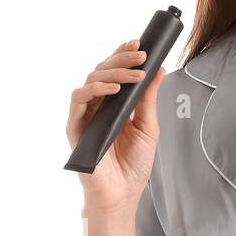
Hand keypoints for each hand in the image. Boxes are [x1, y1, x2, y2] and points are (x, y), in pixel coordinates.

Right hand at [67, 38, 164, 217]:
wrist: (123, 192)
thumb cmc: (134, 163)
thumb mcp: (148, 126)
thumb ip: (149, 99)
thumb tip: (159, 69)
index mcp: (115, 104)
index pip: (115, 71)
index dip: (124, 54)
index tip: (140, 42)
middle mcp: (98, 105)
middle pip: (103, 70)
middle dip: (122, 58)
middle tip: (141, 53)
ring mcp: (85, 115)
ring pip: (91, 80)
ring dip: (114, 72)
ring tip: (136, 73)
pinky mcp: (75, 127)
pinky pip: (79, 100)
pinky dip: (96, 89)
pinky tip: (114, 89)